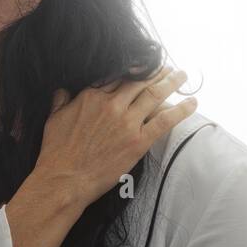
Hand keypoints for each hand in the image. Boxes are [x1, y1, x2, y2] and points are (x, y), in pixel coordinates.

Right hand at [34, 66, 195, 209]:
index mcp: (92, 96)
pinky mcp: (138, 141)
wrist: (65, 180)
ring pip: (155, 95)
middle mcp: (112, 105)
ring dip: (172, 82)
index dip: (134, 69)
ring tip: (181, 76)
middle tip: (168, 67)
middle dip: (157, 71)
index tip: (142, 66)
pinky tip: (192, 103)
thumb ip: (61, 100)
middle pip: (140, 80)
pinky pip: (165, 121)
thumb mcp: (54, 119)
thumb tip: (63, 89)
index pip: (118, 75)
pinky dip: (181, 110)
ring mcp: (127, 122)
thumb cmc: (56, 152)